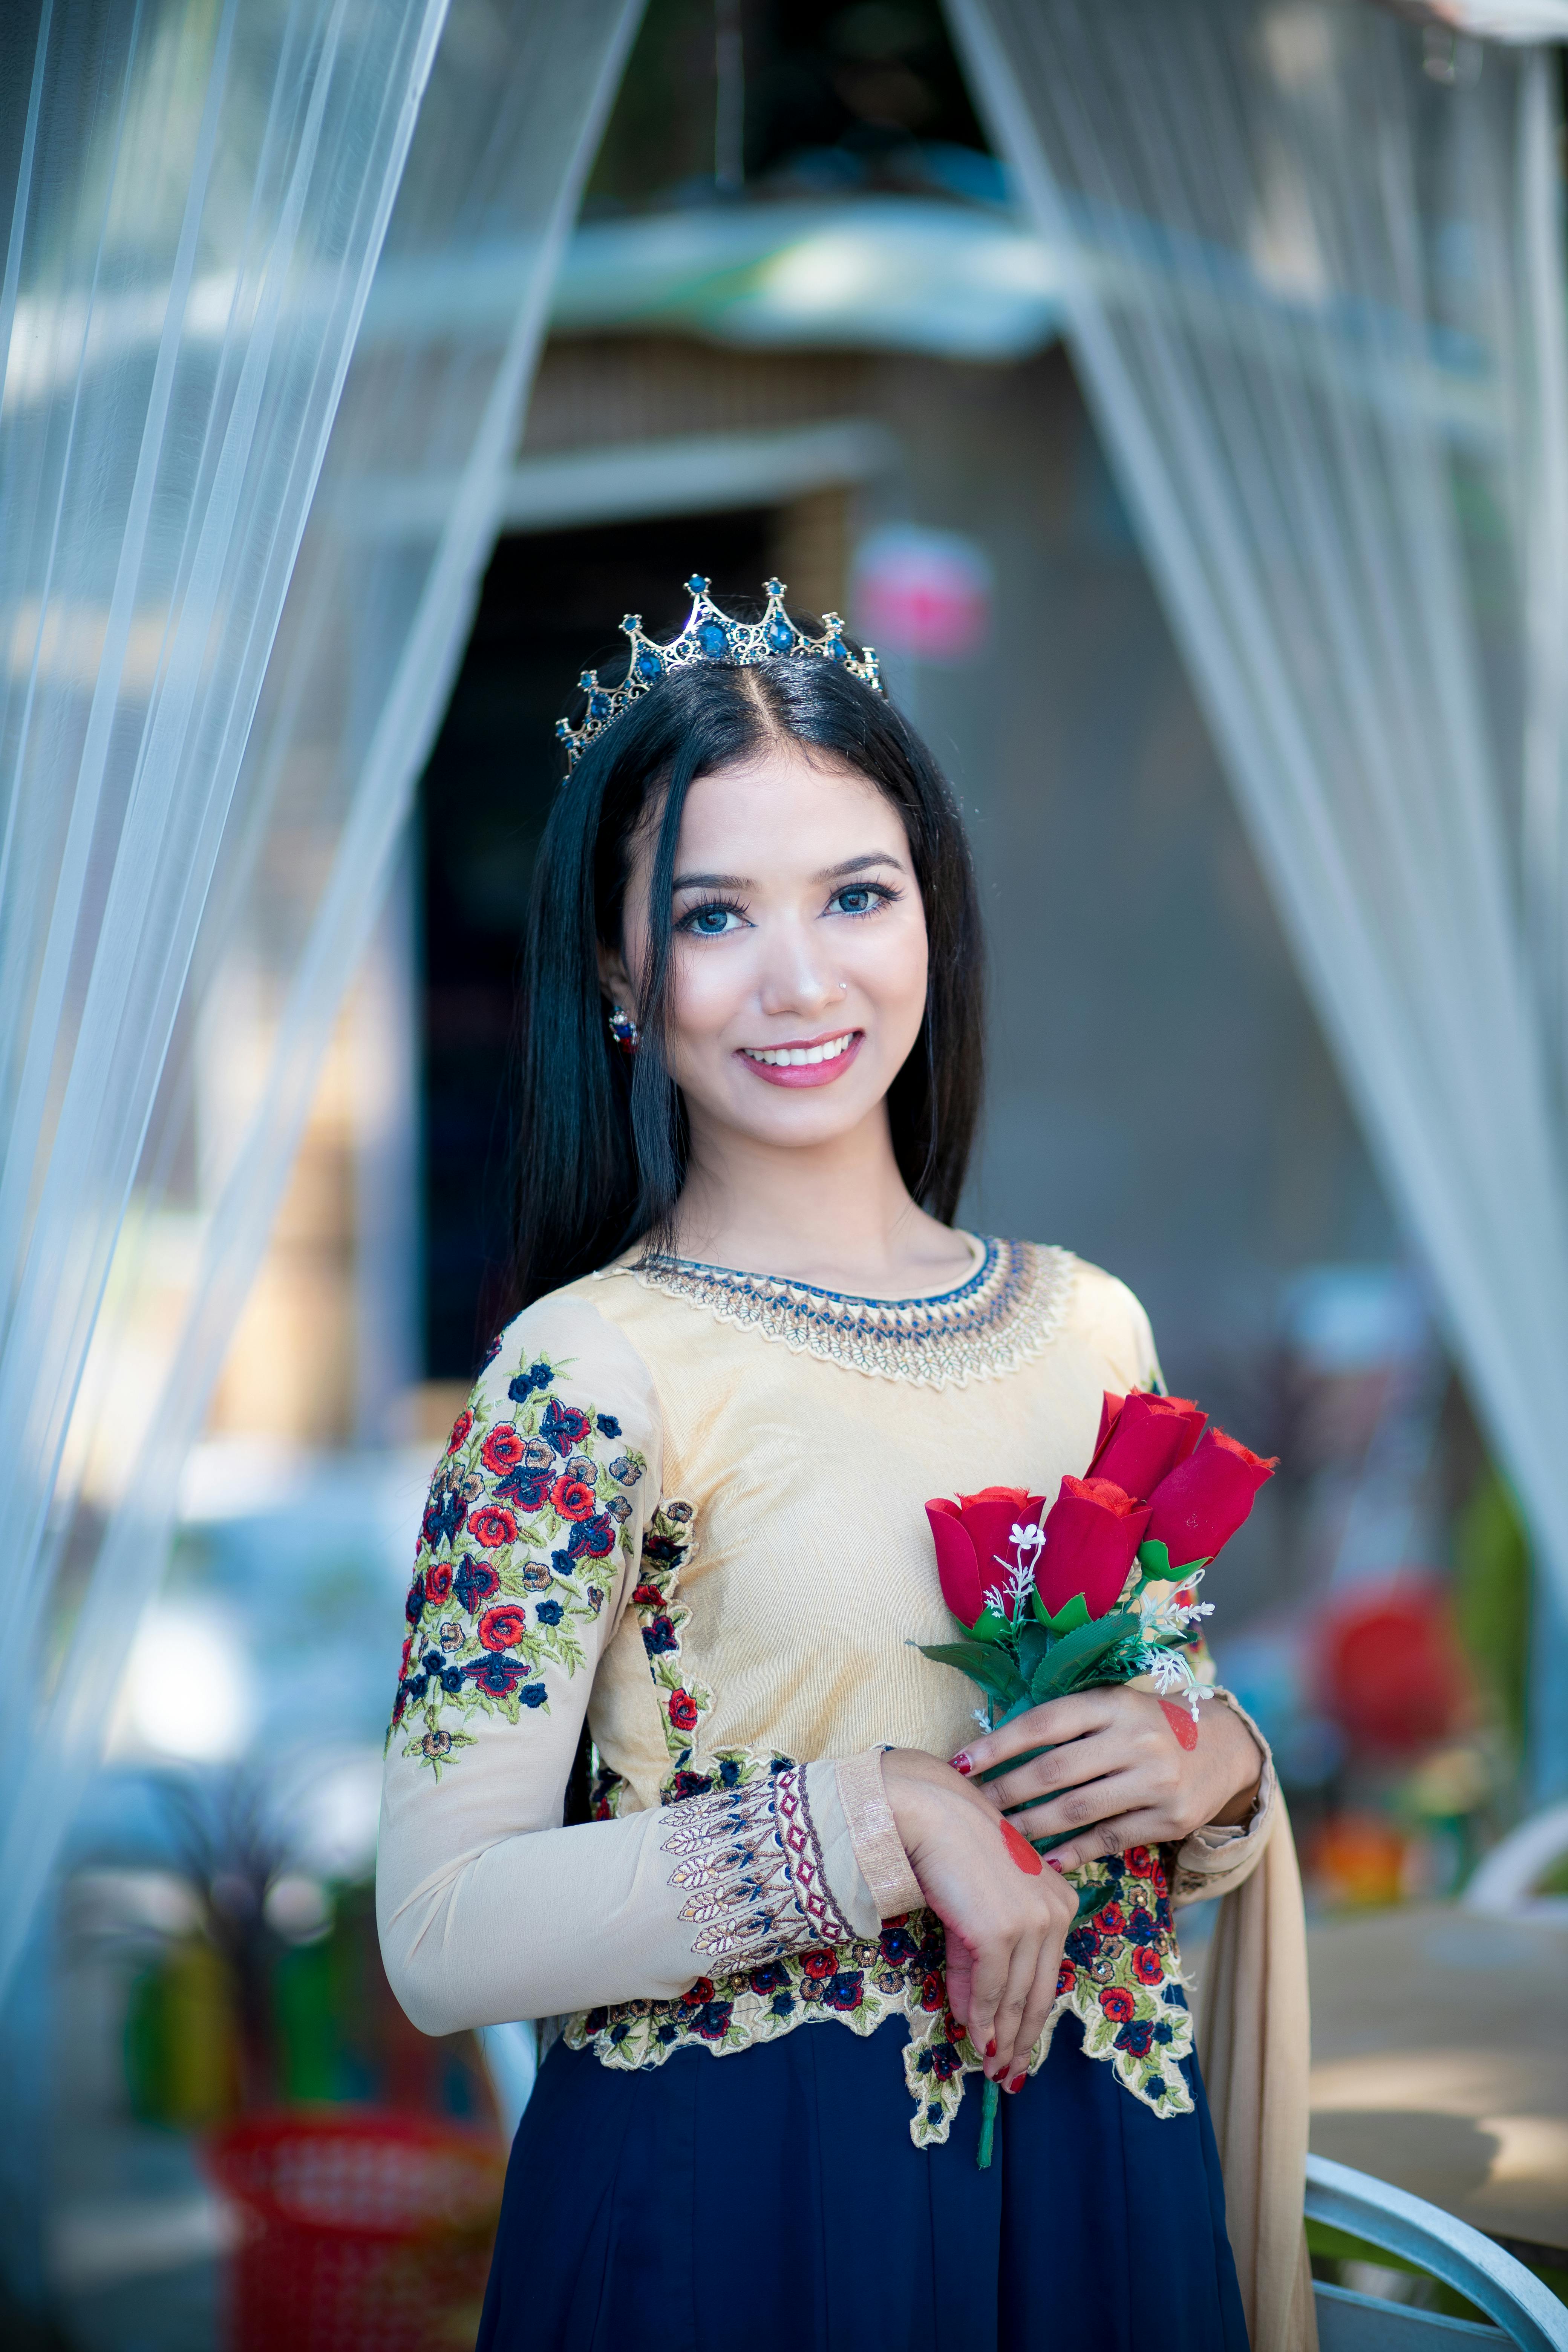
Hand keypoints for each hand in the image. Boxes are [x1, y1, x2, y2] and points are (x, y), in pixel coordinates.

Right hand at [881, 1747, 1077, 2086]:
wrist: (927, 1813)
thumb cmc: (952, 1851)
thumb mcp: (979, 1908)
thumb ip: (981, 1963)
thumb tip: (978, 2020)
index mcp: (1060, 1901)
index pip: (1048, 1974)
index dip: (1033, 2019)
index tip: (1021, 2051)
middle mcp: (1055, 1912)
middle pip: (1040, 1992)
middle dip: (1022, 2038)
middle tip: (1007, 2074)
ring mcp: (1031, 1921)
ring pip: (1015, 1995)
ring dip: (1000, 2035)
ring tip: (989, 2065)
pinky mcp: (1001, 1930)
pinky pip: (990, 1987)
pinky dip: (979, 2015)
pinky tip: (971, 2034)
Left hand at [954, 1686, 1262, 1873]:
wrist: (1224, 1747)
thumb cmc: (1146, 1725)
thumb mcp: (1112, 1707)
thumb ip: (1067, 1722)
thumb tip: (994, 1747)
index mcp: (1113, 1703)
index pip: (1044, 1722)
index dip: (998, 1743)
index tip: (960, 1761)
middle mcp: (1136, 1739)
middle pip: (1055, 1770)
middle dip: (1006, 1791)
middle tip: (974, 1805)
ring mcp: (1156, 1780)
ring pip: (1077, 1810)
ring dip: (1031, 1826)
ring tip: (1000, 1835)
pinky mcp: (1171, 1818)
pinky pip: (1109, 1839)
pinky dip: (1073, 1852)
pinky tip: (1045, 1860)